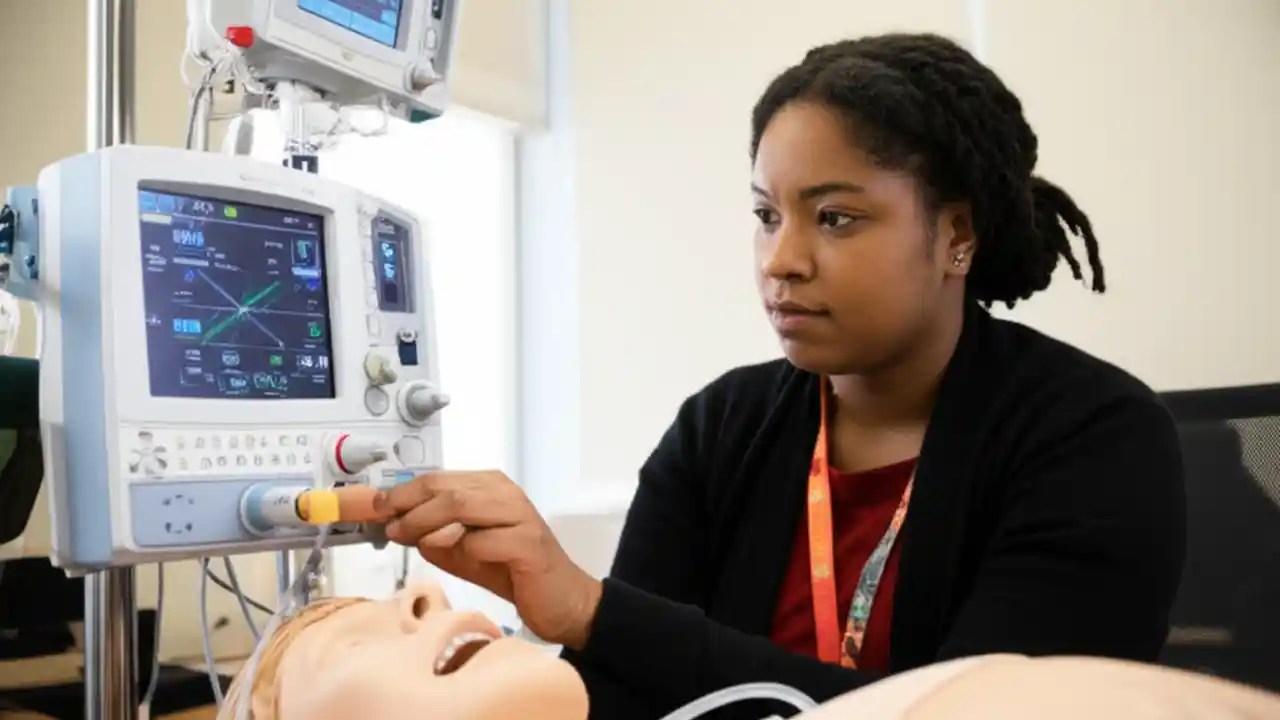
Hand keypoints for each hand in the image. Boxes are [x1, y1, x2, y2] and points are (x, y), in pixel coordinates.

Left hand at [374, 470, 602, 649]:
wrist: (561, 601)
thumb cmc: (513, 573)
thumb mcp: (465, 553)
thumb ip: (435, 538)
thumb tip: (396, 526)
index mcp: (492, 487)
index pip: (440, 479)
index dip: (404, 491)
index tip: (376, 506)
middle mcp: (507, 494)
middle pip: (447, 489)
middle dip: (409, 505)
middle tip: (388, 525)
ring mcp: (520, 516)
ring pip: (462, 505)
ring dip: (427, 522)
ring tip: (408, 538)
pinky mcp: (528, 544)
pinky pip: (483, 541)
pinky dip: (463, 549)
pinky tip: (460, 560)